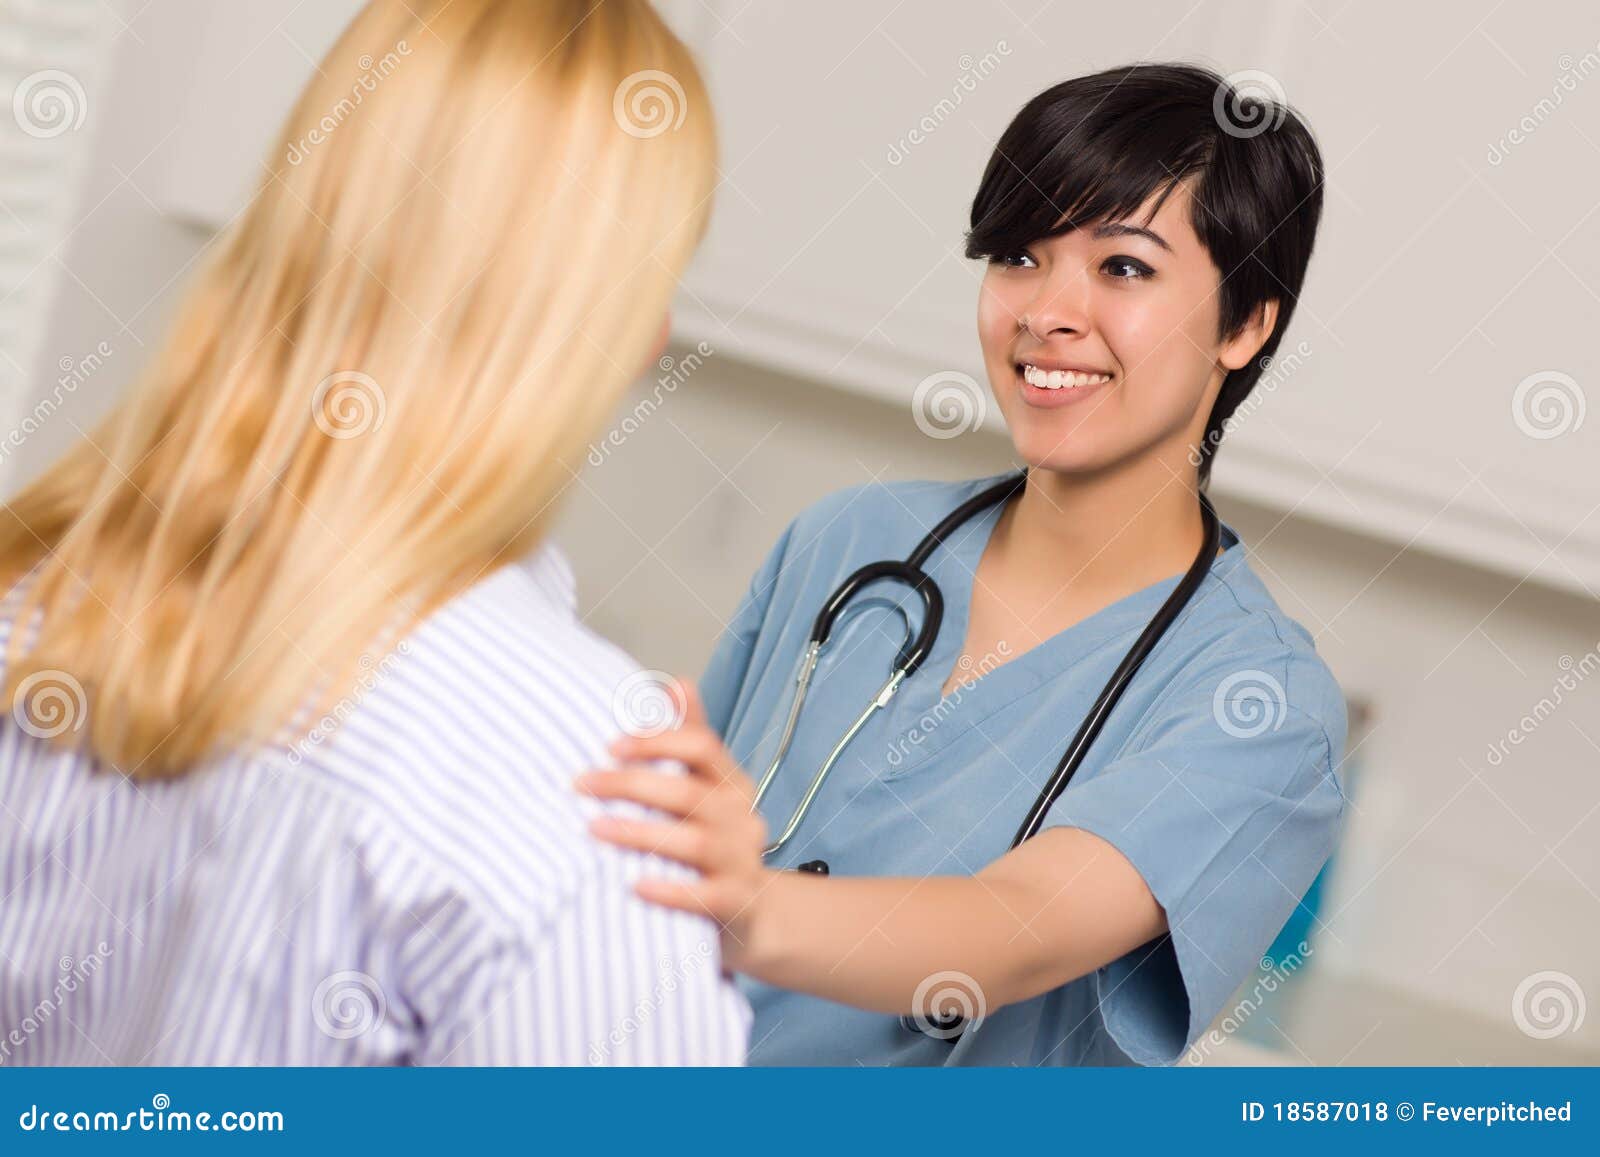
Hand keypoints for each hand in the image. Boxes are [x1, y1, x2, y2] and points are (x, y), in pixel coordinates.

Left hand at [575, 680, 771, 968]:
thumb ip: (690, 738)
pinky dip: (670, 890)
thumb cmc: (714, 841)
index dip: (657, 742)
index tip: (611, 746)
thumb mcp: (708, 788)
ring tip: (595, 829)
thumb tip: (677, 683)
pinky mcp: (736, 903)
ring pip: (693, 842)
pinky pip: (704, 896)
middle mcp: (743, 818)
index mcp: (732, 783)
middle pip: (689, 792)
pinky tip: (635, 885)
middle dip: (631, 785)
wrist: (754, 915)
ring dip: (640, 833)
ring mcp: (742, 861)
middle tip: (582, 784)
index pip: (703, 747)